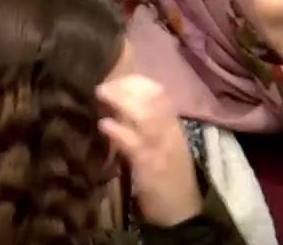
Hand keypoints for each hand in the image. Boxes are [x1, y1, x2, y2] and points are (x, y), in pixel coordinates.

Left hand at [98, 75, 201, 227]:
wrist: (182, 208)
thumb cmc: (167, 174)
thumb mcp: (161, 143)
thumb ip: (145, 124)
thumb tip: (118, 103)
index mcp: (172, 122)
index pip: (158, 91)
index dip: (135, 79)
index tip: (113, 73)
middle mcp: (170, 129)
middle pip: (153, 96)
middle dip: (126, 84)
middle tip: (101, 82)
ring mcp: (162, 146)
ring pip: (146, 115)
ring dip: (121, 101)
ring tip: (100, 93)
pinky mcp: (152, 166)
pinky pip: (136, 145)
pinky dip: (119, 132)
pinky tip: (104, 125)